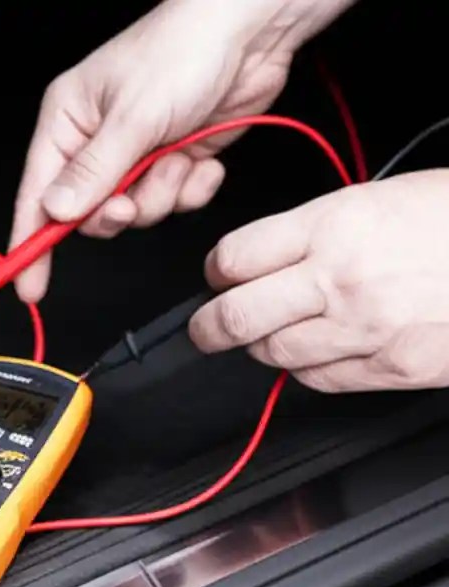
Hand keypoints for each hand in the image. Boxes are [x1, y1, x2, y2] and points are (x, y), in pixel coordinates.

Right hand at [10, 0, 354, 302]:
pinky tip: (202, 160)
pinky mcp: (175, 159)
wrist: (252, 32)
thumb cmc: (184, 49)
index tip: (28, 285)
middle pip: (89, 213)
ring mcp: (138, 152)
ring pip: (135, 212)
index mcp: (68, 120)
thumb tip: (55, 211)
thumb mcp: (133, 118)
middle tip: (132, 200)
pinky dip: (191, 188)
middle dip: (118, 212)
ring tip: (178, 161)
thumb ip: (94, 172)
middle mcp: (97, 140)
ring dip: (162, 195)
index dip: (30, 243)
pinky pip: (172, 201)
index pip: (37, 194)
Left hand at [190, 170, 448, 392]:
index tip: (217, 276)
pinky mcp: (391, 369)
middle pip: (235, 315)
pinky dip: (306, 370)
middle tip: (204, 328)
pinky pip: (319, 379)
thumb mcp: (387, 198)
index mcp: (337, 224)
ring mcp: (365, 328)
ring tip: (266, 336)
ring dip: (261, 347)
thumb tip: (273, 255)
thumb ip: (323, 229)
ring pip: (273, 353)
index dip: (215, 271)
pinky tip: (316, 353)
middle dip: (208, 326)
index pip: (234, 257)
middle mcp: (341, 278)